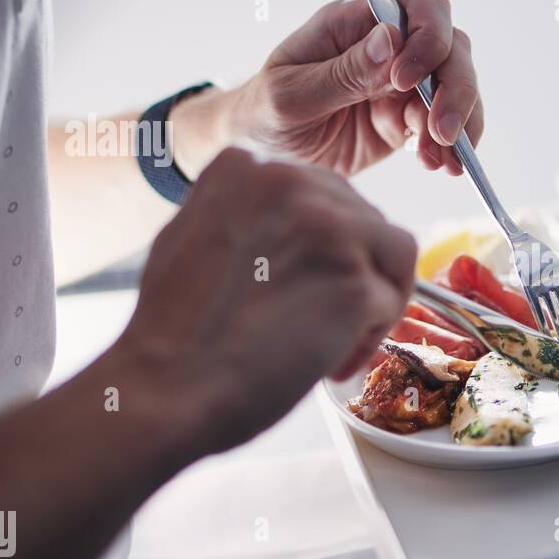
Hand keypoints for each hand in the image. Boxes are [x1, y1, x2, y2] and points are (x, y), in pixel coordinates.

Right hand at [113, 148, 416, 455]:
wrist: (167, 391)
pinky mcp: (353, 280)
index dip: (322, 248)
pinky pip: (388, 303)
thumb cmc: (173, 334)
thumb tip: (292, 219)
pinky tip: (330, 364)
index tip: (302, 287)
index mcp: (246, 167)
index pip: (323, 194)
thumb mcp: (191, 236)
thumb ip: (245, 213)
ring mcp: (328, 229)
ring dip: (373, 300)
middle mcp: (289, 182)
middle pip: (364, 219)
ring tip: (334, 342)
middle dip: (354, 271)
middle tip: (322, 322)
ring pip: (391, 254)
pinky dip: (369, 338)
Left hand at [233, 0, 481, 177]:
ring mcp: (402, 83)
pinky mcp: (407, 118)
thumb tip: (392, 39)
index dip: (428, 37)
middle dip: (455, 89)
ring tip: (438, 159)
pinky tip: (441, 165)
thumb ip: (342, 72)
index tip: (403, 82)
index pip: (419, 6)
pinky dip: (452, 146)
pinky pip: (446, 125)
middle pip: (451, 47)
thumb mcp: (291, 96)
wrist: (263, 153)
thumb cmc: (264, 112)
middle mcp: (387, 46)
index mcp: (355, 23)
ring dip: (458, 123)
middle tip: (441, 133)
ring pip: (456, 87)